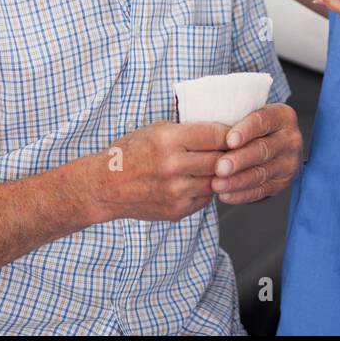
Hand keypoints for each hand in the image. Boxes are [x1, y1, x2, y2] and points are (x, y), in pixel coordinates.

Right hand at [90, 121, 227, 222]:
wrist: (105, 186)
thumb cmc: (131, 153)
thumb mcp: (155, 130)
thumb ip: (187, 131)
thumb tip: (221, 130)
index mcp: (168, 140)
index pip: (215, 135)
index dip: (230, 134)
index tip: (234, 134)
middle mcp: (173, 166)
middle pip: (221, 160)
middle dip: (229, 155)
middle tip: (233, 151)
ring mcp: (176, 191)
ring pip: (216, 181)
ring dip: (219, 175)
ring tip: (215, 166)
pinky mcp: (177, 210)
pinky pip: (205, 199)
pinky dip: (205, 190)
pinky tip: (196, 181)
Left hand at [212, 104, 301, 203]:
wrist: (270, 142)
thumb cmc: (248, 126)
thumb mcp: (246, 114)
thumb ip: (233, 118)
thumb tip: (206, 127)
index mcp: (282, 116)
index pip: (263, 121)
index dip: (246, 131)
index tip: (229, 141)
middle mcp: (290, 139)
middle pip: (263, 149)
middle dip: (239, 160)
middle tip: (220, 168)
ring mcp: (289, 162)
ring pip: (262, 173)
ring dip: (237, 181)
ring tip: (218, 184)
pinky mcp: (283, 182)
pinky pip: (261, 190)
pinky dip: (242, 194)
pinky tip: (226, 195)